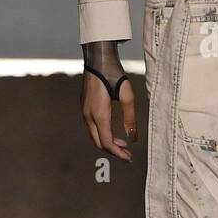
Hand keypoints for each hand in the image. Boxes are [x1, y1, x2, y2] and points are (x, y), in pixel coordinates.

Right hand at [80, 41, 137, 161]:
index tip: (129, 158)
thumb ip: (130, 118)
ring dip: (107, 143)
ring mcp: (84, 111)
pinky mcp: (84, 107)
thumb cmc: (114, 74)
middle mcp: (88, 115)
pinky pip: (92, 127)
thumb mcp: (127, 96)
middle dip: (113, 151)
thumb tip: (133, 138)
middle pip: (98, 142)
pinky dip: (102, 134)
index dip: (117, 153)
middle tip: (127, 155)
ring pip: (94, 136)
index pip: (106, 142)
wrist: (98, 59)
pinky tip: (112, 132)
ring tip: (122, 144)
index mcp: (99, 114)